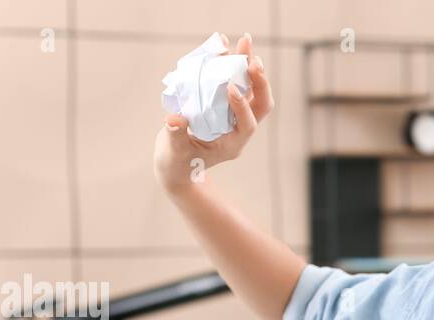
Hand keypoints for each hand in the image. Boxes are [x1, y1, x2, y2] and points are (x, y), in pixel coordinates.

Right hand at [153, 32, 273, 194]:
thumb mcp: (174, 152)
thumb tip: (173, 120)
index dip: (242, 107)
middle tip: (252, 58)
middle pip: (260, 104)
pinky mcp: (225, 104)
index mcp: (233, 144)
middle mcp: (239, 128)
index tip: (230, 88)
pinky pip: (234, 81)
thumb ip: (175, 136)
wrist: (178, 166)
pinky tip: (223, 44)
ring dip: (248, 65)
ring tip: (245, 40)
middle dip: (258, 81)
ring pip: (251, 89)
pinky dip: (231, 63)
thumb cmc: (177, 163)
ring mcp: (234, 115)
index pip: (247, 125)